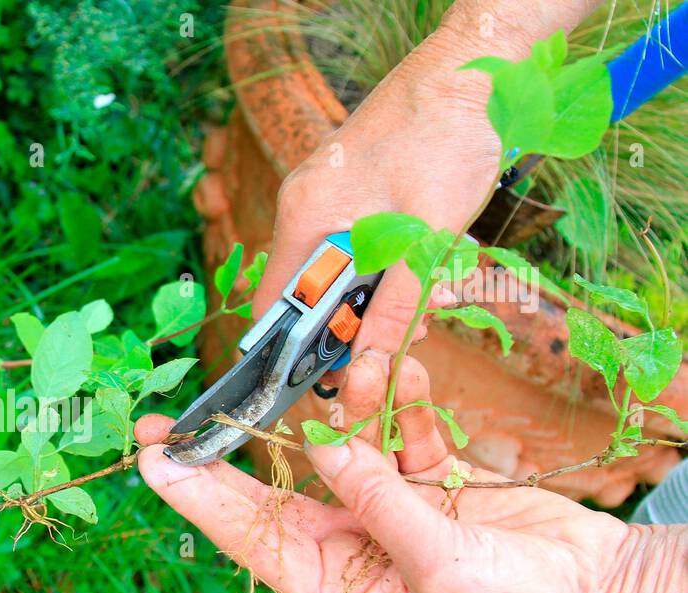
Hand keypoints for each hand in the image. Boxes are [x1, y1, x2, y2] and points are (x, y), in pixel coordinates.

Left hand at [136, 350, 687, 592]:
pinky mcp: (431, 484)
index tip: (152, 459)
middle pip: (275, 491)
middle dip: (234, 449)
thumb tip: (321, 446)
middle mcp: (351, 550)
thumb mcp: (437, 562)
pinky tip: (411, 377)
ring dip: (350, 408)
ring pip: (343, 450)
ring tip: (361, 367)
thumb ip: (378, 500)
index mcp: (338, 589)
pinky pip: (400, 435)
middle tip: (177, 414)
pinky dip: (406, 406)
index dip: (198, 497)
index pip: (249, 539)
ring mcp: (389, 514)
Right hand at [252, 0, 601, 356]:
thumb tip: (370, 365)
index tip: (346, 371)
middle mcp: (303, 206)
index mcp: (304, 217)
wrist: (474, 65)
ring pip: (341, 269)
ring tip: (437, 282)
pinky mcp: (353, 186)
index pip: (274, 307)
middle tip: (415, 324)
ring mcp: (327, 193)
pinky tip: (431, 250)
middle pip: (312, 292)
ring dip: (385, 289)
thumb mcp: (427, 235)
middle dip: (361, 318)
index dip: (299, 350)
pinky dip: (392, 260)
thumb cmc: (449, 137)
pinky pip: (359, 242)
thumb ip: (396, 304)